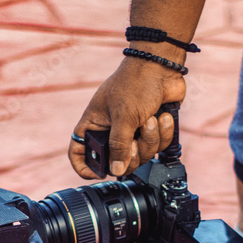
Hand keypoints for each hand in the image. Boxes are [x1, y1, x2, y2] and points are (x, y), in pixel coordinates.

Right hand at [69, 57, 184, 178]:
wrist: (163, 68)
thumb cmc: (136, 83)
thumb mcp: (124, 116)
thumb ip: (119, 146)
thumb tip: (116, 170)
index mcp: (95, 124)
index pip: (79, 151)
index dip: (84, 166)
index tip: (98, 174)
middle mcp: (111, 130)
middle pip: (118, 161)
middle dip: (132, 153)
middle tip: (135, 138)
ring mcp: (132, 131)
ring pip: (141, 155)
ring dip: (150, 139)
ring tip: (151, 120)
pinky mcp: (151, 131)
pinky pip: (158, 147)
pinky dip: (163, 134)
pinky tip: (163, 117)